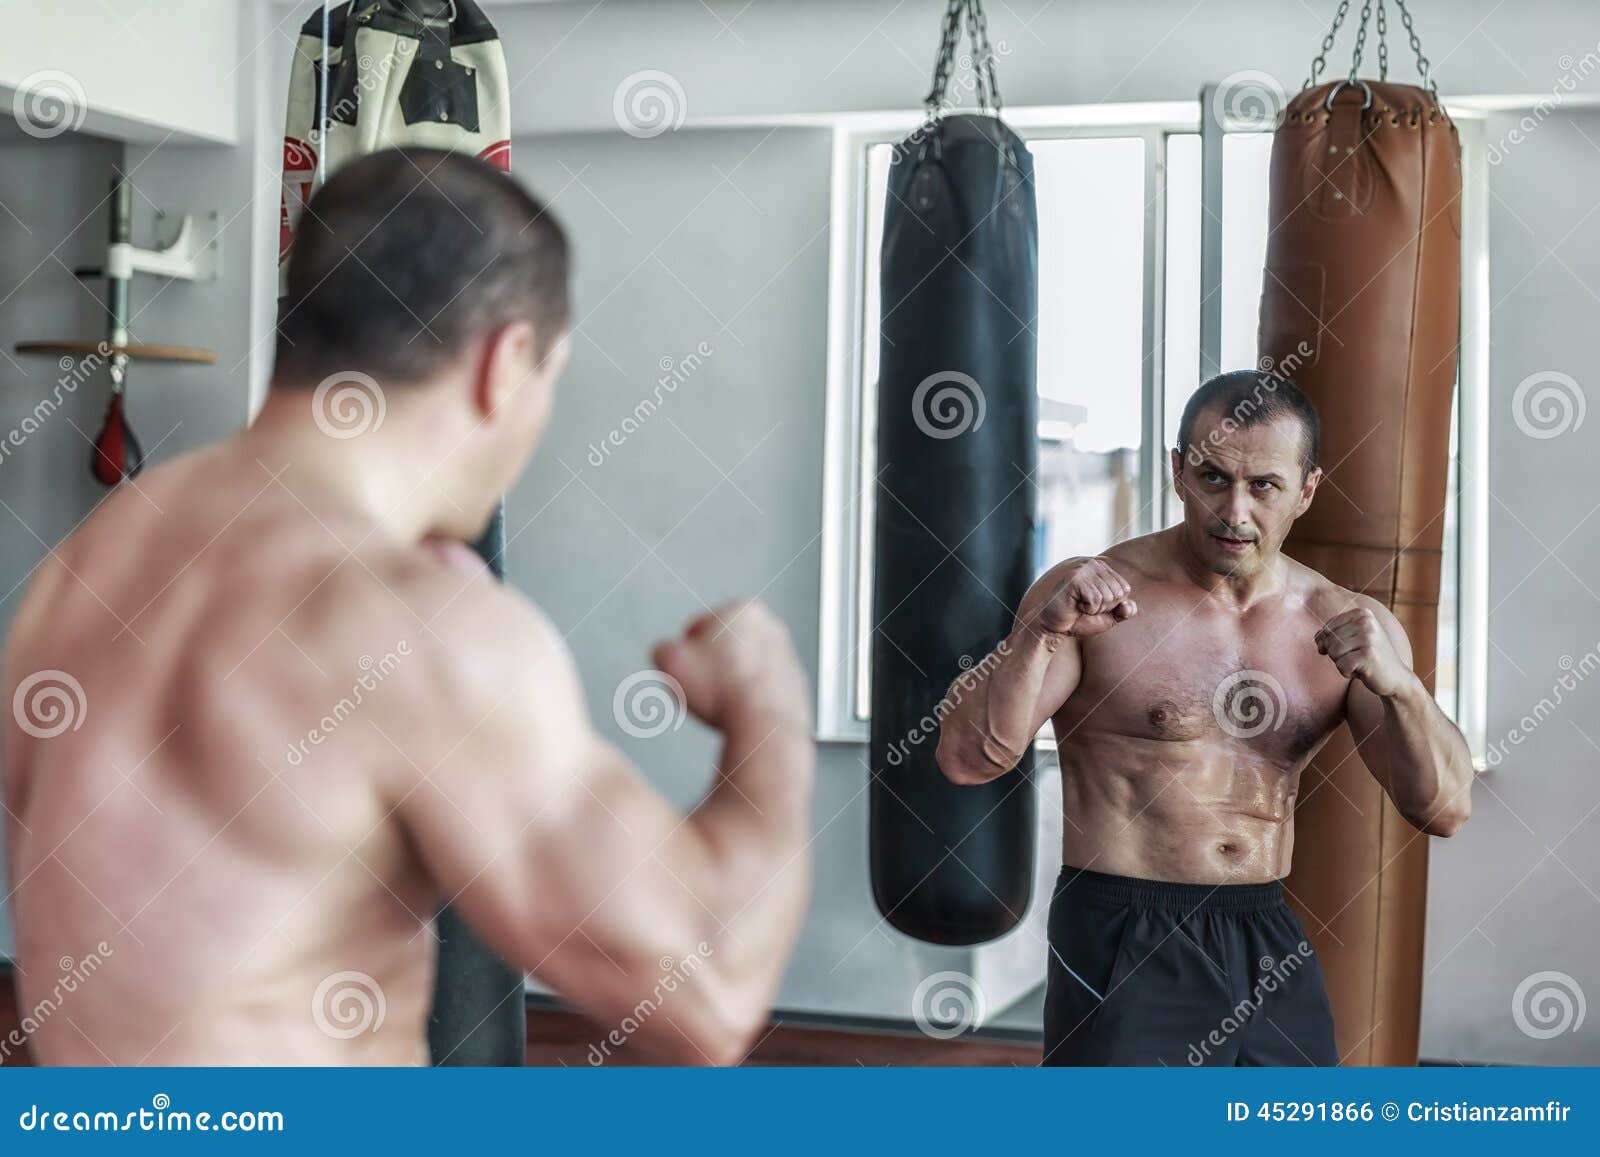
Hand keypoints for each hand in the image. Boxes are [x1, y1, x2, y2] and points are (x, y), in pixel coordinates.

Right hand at [653, 600, 809, 733]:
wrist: (763, 722)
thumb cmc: (724, 689)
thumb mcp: (670, 661)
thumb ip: (663, 649)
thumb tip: (667, 653)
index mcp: (742, 610)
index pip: (699, 625)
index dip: (685, 651)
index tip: (685, 666)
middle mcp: (770, 627)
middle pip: (726, 646)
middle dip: (711, 664)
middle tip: (701, 685)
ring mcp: (786, 656)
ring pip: (745, 668)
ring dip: (731, 682)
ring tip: (719, 701)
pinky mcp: (795, 683)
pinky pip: (763, 689)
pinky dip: (750, 698)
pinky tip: (738, 710)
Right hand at [1033, 558, 1136, 638]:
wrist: (1050, 625)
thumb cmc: (1076, 619)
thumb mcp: (1106, 617)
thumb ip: (1122, 611)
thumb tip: (1129, 605)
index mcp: (1102, 568)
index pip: (1124, 589)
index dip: (1112, 605)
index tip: (1093, 605)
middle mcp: (1094, 564)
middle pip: (1118, 593)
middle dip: (1104, 607)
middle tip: (1084, 607)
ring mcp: (1083, 568)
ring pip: (1107, 597)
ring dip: (1094, 609)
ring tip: (1078, 606)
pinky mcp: (1075, 578)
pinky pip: (1096, 600)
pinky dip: (1087, 609)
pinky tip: (1074, 605)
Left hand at [1315, 606, 1408, 697]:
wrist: (1396, 678)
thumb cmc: (1369, 658)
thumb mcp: (1352, 640)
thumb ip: (1332, 634)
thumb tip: (1317, 638)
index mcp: (1362, 614)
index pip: (1327, 628)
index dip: (1330, 643)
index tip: (1349, 649)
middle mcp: (1366, 622)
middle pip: (1329, 640)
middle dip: (1337, 655)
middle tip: (1357, 658)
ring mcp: (1368, 637)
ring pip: (1333, 652)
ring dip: (1342, 663)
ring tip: (1359, 663)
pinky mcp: (1368, 654)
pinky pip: (1341, 665)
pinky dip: (1347, 672)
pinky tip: (1362, 671)